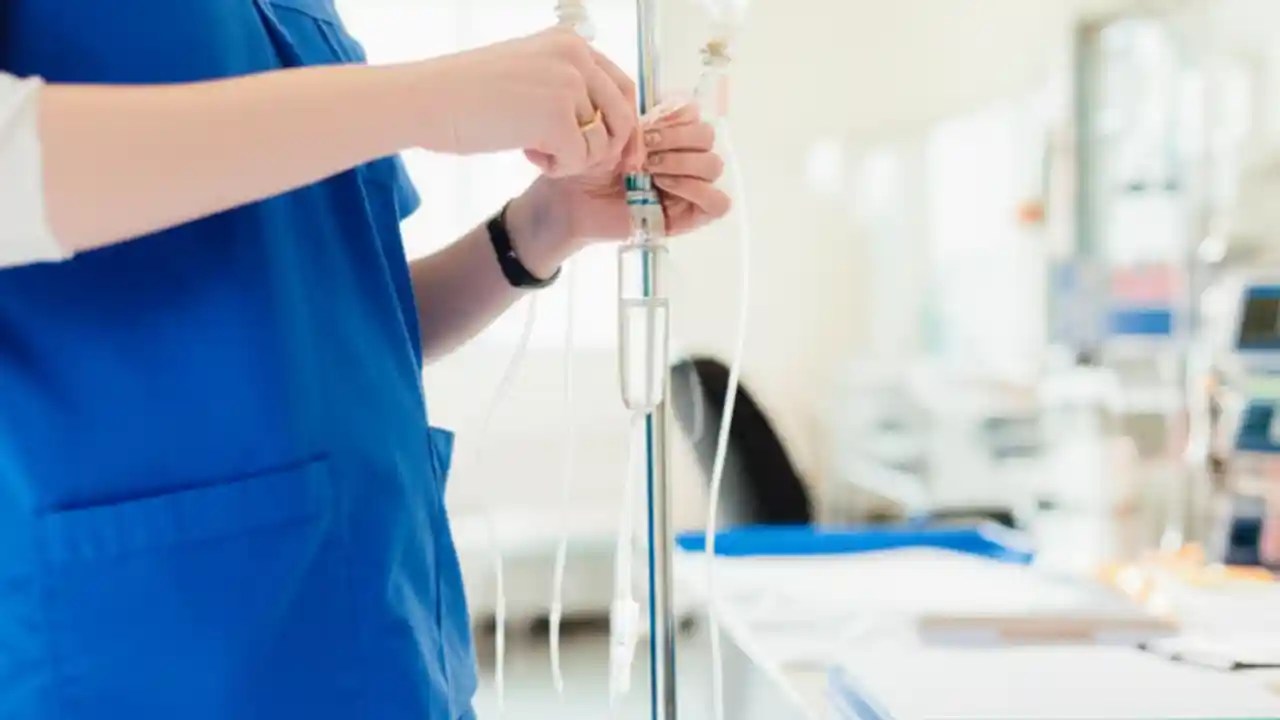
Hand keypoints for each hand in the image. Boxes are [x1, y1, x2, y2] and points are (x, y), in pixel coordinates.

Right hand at [416, 28, 638, 177]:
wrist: (428, 100)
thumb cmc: (467, 93)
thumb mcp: (528, 73)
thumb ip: (565, 85)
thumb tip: (604, 125)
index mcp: (570, 43)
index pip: (621, 87)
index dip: (625, 125)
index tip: (622, 155)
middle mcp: (576, 57)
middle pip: (623, 117)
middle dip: (610, 150)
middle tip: (581, 164)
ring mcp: (568, 85)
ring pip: (601, 143)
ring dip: (572, 158)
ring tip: (534, 148)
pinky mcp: (557, 116)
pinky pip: (579, 160)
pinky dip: (556, 167)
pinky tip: (526, 153)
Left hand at [534, 102, 732, 246]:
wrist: (572, 199)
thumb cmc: (590, 164)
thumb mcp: (617, 132)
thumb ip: (647, 119)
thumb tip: (675, 112)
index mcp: (669, 135)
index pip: (695, 116)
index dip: (675, 118)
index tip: (644, 128)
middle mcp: (683, 159)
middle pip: (707, 138)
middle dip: (676, 140)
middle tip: (645, 150)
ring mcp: (688, 188)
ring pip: (713, 166)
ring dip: (682, 163)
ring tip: (651, 170)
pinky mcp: (687, 216)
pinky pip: (718, 203)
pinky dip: (697, 191)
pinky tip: (665, 187)